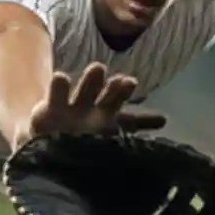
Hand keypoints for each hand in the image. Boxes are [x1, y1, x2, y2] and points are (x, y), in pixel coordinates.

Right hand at [16, 62, 166, 148]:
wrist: (50, 145)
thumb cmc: (85, 139)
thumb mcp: (110, 132)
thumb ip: (134, 123)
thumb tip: (165, 119)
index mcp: (108, 117)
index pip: (123, 108)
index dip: (127, 98)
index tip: (131, 83)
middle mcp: (93, 108)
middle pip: (106, 95)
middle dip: (114, 87)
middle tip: (124, 80)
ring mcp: (72, 107)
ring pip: (85, 90)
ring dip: (92, 80)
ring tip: (99, 69)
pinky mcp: (49, 109)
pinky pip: (56, 95)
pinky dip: (60, 86)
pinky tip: (62, 78)